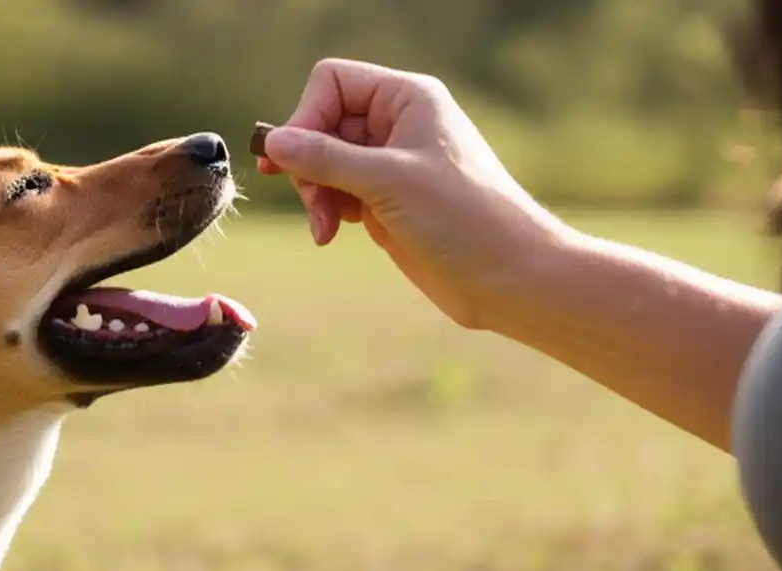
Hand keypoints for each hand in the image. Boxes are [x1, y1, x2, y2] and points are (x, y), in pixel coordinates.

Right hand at [260, 59, 563, 328]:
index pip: (333, 82)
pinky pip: (337, 192)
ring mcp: (390, 164)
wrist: (508, 277)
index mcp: (407, 98)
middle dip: (309, 164)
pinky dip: (327, 211)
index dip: (306, 116)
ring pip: (324, 162)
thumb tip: (273, 142)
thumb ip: (325, 158)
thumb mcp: (387, 181)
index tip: (294, 159)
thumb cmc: (463, 218)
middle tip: (316, 203)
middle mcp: (398, 124)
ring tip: (325, 228)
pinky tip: (332, 234)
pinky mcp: (386, 200)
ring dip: (315, 193)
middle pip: (322, 124)